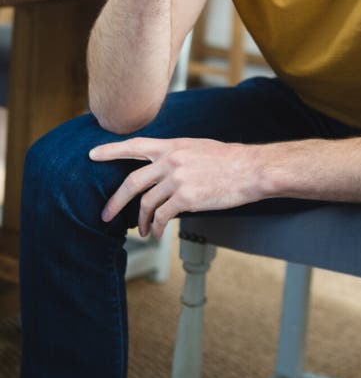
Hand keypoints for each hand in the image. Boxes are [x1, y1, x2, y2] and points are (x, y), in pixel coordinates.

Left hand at [89, 137, 262, 238]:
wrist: (250, 169)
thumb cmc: (229, 159)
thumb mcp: (197, 147)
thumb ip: (176, 155)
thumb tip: (161, 169)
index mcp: (173, 145)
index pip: (135, 145)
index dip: (111, 150)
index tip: (92, 155)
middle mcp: (171, 160)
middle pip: (132, 182)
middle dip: (115, 201)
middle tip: (105, 214)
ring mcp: (178, 179)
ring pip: (147, 203)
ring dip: (141, 220)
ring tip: (142, 230)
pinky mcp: (187, 198)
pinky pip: (162, 216)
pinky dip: (156, 227)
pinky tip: (157, 232)